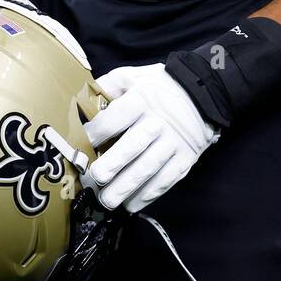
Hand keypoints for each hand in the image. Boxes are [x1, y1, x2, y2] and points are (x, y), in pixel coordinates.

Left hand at [81, 63, 219, 213]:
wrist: (201, 94)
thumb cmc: (158, 88)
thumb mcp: (132, 77)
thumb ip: (107, 87)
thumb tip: (80, 103)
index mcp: (141, 99)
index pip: (113, 120)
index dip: (94, 135)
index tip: (79, 147)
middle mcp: (158, 122)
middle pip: (132, 147)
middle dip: (111, 166)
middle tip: (94, 180)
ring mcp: (173, 142)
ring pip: (147, 169)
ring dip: (125, 188)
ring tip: (107, 201)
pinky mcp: (185, 158)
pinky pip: (165, 180)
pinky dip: (147, 195)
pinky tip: (131, 204)